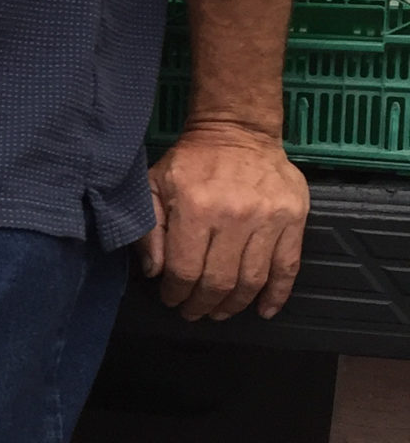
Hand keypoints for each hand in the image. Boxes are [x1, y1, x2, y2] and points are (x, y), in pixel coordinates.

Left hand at [138, 123, 308, 319]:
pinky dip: (278, 295)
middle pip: (219, 281)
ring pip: (252, 280)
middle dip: (202, 305)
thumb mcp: (154, 185)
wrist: (238, 131)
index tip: (171, 299)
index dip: (176, 293)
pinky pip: (288, 267)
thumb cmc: (191, 161)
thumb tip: (155, 272)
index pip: (185, 270)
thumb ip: (149, 229)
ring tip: (220, 312)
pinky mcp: (294, 219)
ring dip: (234, 305)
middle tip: (194, 312)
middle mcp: (235, 216)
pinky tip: (264, 310)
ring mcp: (269, 219)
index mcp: (197, 208)